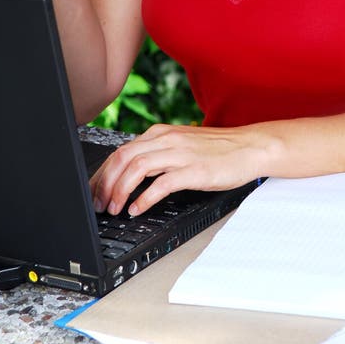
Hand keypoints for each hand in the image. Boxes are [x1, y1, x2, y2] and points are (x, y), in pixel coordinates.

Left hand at [89, 123, 264, 215]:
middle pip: (123, 158)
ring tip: (115, 209)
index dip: (102, 173)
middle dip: (105, 183)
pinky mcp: (193, 170)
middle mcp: (166, 139)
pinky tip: (137, 210)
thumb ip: (157, 154)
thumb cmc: (218, 149)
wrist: (250, 147)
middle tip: (99, 204)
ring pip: (136, 168)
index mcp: (161, 133)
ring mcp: (180, 154)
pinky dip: (144, 198)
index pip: (121, 150)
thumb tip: (131, 172)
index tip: (94, 191)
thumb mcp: (181, 145)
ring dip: (120, 191)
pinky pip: (161, 183)